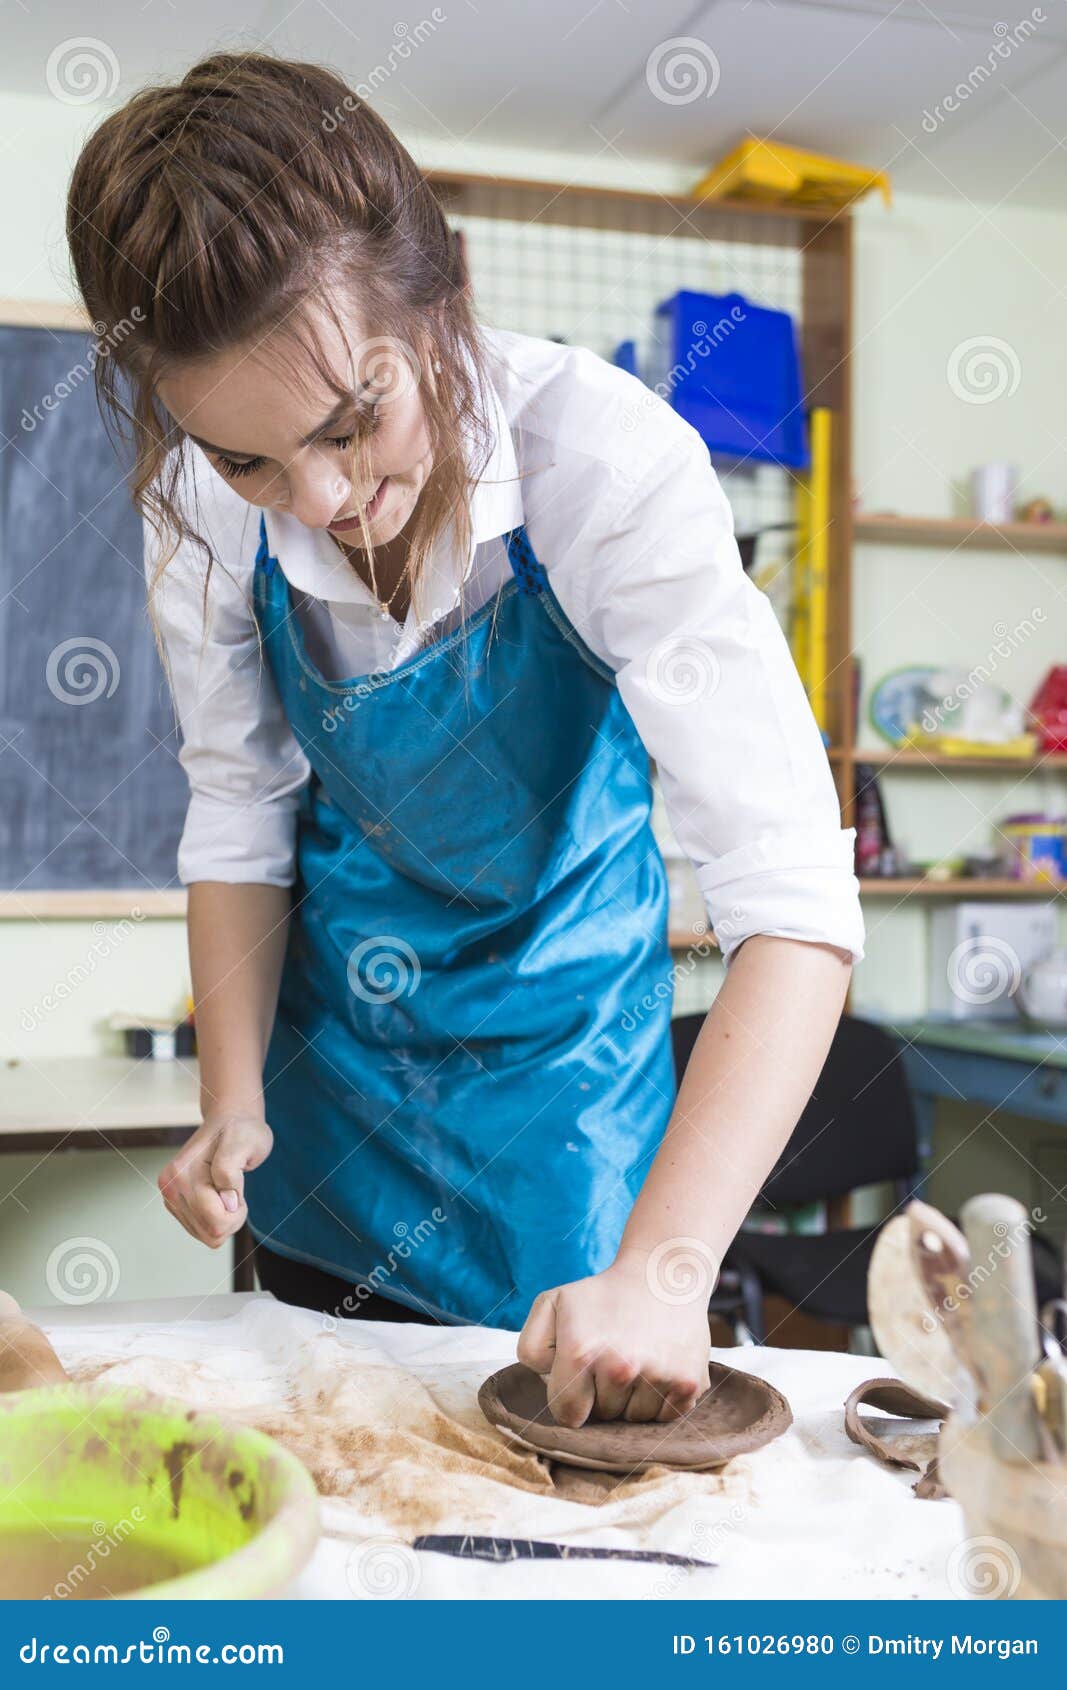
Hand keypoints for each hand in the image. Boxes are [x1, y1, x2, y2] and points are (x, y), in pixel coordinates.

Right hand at [158, 1112, 272, 1247]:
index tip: (239, 1188)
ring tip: (228, 1190)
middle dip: (232, 1217)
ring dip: (225, 1218)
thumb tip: (227, 1203)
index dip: (237, 1212)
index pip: (215, 1222)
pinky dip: (218, 1218)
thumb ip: (230, 1171)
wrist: (229, 1119)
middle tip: (236, 1190)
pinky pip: (203, 1231)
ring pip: (206, 1236)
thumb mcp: (245, 1142)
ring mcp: (171, 1197)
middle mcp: (170, 1188)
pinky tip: (220, 1195)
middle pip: (210, 1233)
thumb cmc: (241, 1130)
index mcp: (181, 1175)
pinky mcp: (177, 1204)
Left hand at [517, 1254, 712, 1427]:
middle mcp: (620, 1368)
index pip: (566, 1414)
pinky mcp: (689, 1384)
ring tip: (637, 1358)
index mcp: (581, 1352)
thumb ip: (531, 1347)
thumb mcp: (553, 1304)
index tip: (581, 1375)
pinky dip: (660, 1400)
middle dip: (602, 1394)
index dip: (570, 1397)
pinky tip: (658, 1367)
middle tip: (613, 1356)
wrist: (663, 1275)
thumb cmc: (603, 1295)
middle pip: (602, 1416)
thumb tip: (546, 1384)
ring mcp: (657, 1377)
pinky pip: (665, 1418)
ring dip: (632, 1399)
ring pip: (634, 1419)